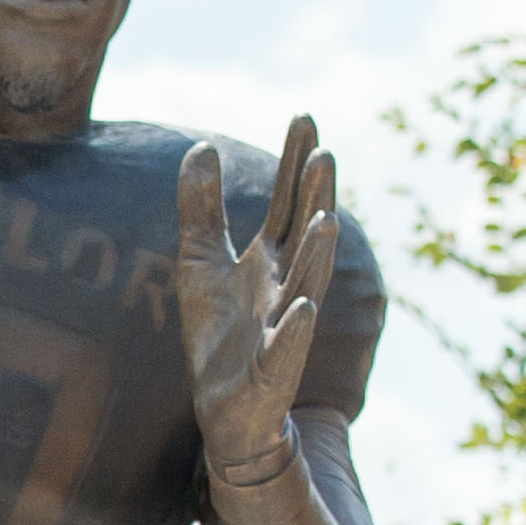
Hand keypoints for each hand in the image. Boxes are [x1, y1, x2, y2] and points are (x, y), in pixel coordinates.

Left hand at [176, 114, 338, 483]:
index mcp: (269, 260)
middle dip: (313, 197)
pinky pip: (289, 347)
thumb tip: (202, 145)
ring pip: (306, 286)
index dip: (294, 162)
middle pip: (302, 234)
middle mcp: (284, 286)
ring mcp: (283, 327)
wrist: (224, 409)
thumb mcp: (199, 261)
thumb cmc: (219, 335)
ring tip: (326, 218)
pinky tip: (305, 306)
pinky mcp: (273, 369)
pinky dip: (297, 327)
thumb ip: (202, 207)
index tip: (304, 116)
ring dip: (316, 255)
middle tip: (324, 152)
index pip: (286, 201)